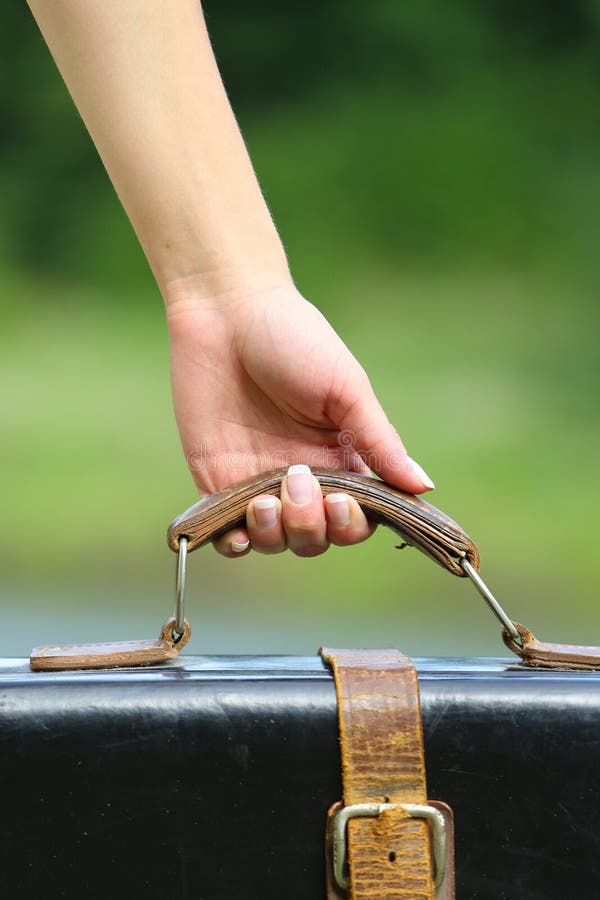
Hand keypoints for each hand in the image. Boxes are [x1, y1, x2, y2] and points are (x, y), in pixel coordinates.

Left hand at [167, 280, 434, 557]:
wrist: (225, 311)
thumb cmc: (293, 338)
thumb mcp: (346, 388)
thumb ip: (381, 442)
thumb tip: (424, 486)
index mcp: (341, 456)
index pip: (360, 515)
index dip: (353, 522)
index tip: (342, 500)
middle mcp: (303, 477)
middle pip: (320, 537)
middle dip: (314, 526)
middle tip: (300, 480)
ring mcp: (257, 482)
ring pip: (278, 541)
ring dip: (278, 534)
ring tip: (266, 501)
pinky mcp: (217, 482)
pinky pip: (230, 534)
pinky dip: (238, 545)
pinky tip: (241, 532)